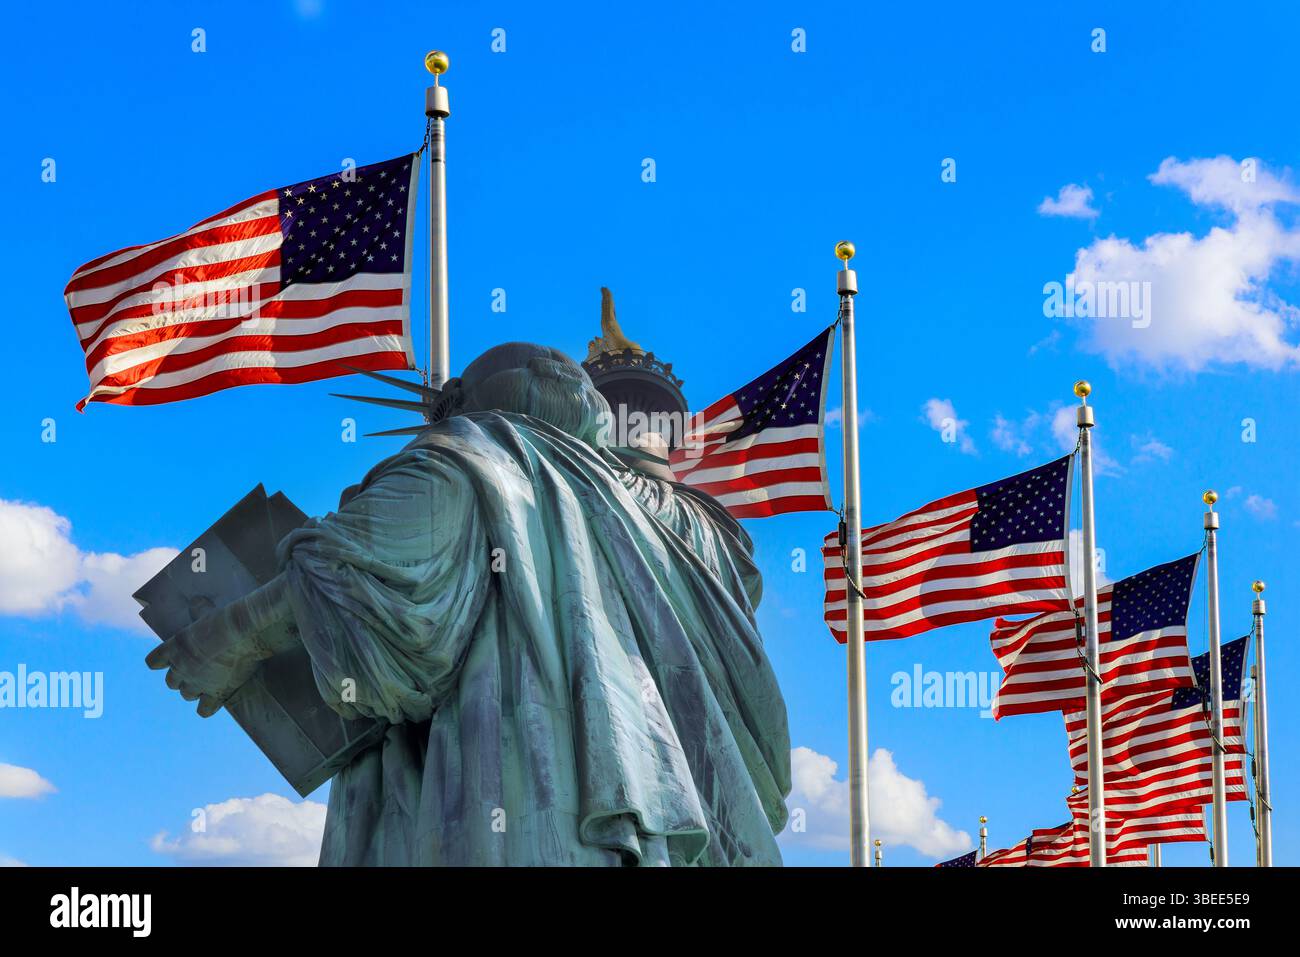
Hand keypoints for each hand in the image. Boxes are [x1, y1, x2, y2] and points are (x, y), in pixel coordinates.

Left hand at [145, 576, 293, 716]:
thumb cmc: (222, 620)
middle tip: (196, 670)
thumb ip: (198, 610)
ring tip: (208, 683)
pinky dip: (208, 707)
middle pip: (171, 682)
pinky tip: (216, 700)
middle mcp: (180, 670)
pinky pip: (204, 711)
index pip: (153, 662)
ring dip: (195, 691)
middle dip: (181, 678)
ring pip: (186, 695)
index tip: (170, 658)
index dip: (161, 661)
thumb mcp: (207, 612)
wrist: (239, 634)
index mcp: (173, 649)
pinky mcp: (215, 694)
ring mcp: (196, 684)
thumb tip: (196, 600)